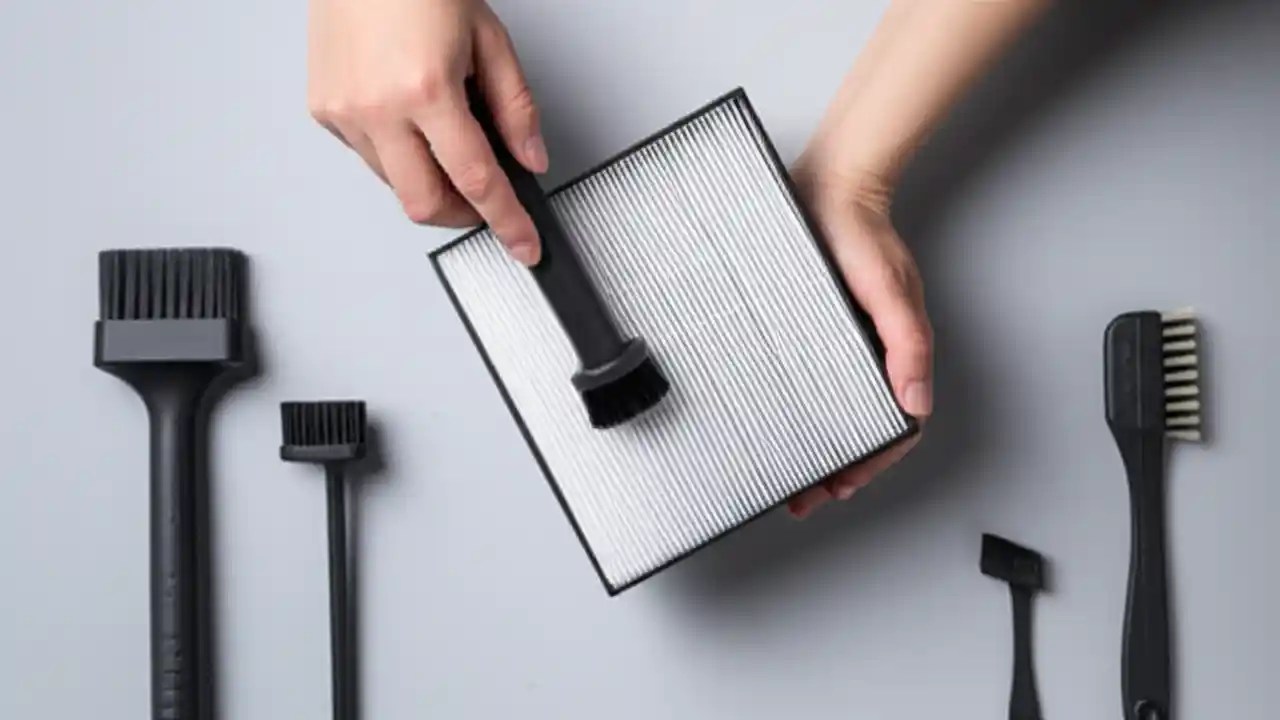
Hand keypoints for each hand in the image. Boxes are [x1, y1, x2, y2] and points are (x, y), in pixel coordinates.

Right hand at [308, 0, 546, 263]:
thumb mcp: (489, 39)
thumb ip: (516, 107)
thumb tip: (530, 158)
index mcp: (426, 88)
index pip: (476, 181)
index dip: (506, 220)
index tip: (524, 245)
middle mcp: (378, 107)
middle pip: (425, 203)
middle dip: (461, 214)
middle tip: (483, 200)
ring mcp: (344, 112)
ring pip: (395, 185)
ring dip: (428, 180)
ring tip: (442, 136)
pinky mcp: (324, 111)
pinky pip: (368, 158)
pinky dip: (397, 154)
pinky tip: (408, 120)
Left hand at [785, 158, 932, 518]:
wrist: (830, 187)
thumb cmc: (865, 234)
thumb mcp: (890, 292)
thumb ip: (907, 346)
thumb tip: (915, 401)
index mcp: (893, 352)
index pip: (893, 426)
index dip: (871, 463)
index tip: (841, 486)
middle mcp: (867, 353)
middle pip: (858, 425)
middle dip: (837, 467)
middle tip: (804, 496)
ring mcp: (837, 343)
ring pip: (831, 407)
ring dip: (815, 443)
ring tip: (788, 472)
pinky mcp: (809, 328)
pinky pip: (806, 377)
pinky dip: (795, 406)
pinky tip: (774, 419)